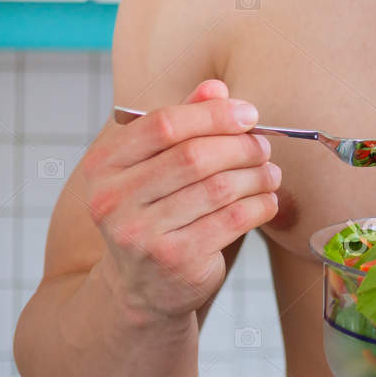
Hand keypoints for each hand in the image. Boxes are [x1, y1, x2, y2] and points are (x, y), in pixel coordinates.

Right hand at [82, 79, 279, 321]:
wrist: (140, 289)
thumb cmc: (155, 214)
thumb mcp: (155, 167)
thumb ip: (183, 124)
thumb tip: (216, 87)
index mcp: (104, 167)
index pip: (163, 124)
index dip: (213, 114)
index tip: (248, 114)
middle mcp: (112, 201)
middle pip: (195, 156)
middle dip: (241, 146)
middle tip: (264, 148)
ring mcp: (140, 234)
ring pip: (219, 187)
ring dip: (257, 175)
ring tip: (270, 173)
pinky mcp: (174, 260)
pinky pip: (233, 219)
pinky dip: (260, 204)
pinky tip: (267, 200)